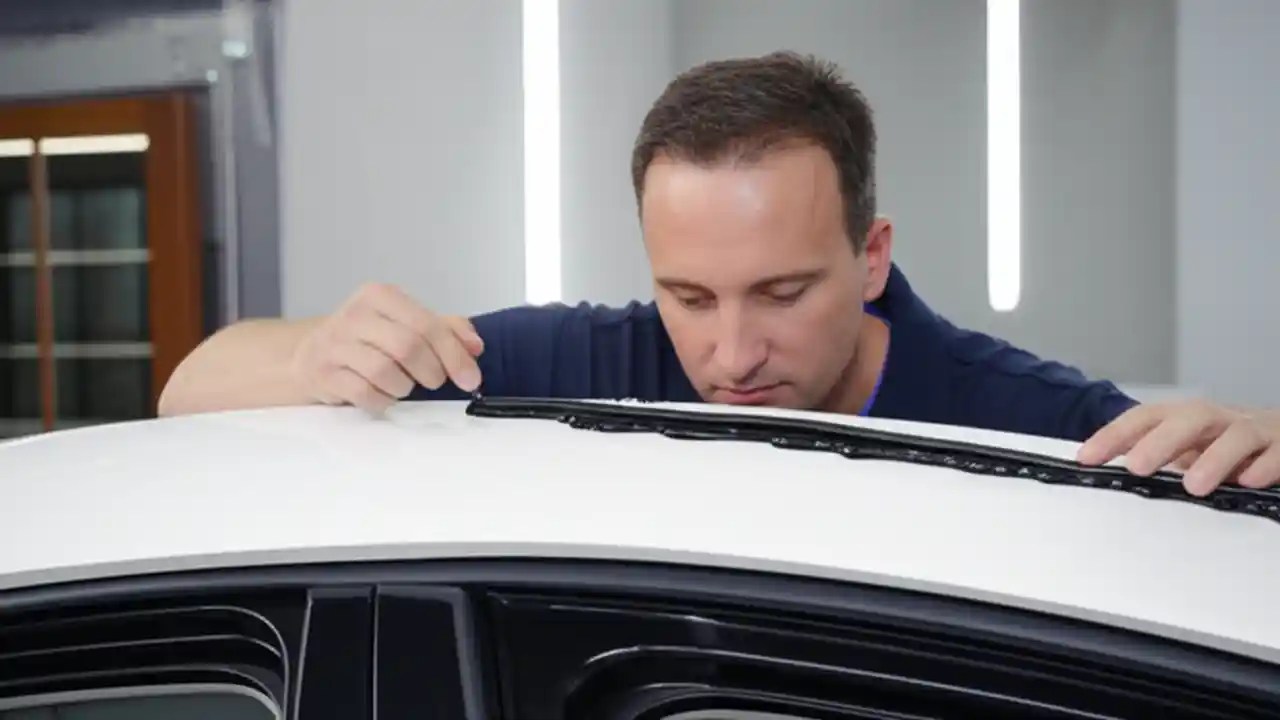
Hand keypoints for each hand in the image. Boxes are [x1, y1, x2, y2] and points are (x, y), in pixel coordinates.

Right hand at [291, 283, 484, 412]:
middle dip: (432, 372)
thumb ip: (445, 329)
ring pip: (385, 372)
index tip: (470, 378)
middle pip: (408, 347)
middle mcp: (355, 315)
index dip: (454, 354)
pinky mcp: (323, 373)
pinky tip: (383, 395)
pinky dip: (382, 400)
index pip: (427, 324)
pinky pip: (364, 393)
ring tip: (403, 384)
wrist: (309, 354)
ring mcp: (335, 344)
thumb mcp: (405, 323)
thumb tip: (474, 346)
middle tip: (435, 381)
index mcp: (380, 296)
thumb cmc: (367, 339)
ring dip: (404, 387)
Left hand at [1078, 400, 1279, 495]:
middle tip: (1136, 467)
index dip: (1116, 434)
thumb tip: (1111, 474)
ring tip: (1194, 486)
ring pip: (1238, 434)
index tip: (1086, 458)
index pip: (1149, 417)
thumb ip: (1162, 459)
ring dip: (1215, 459)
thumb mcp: (1194, 450)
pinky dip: (1266, 465)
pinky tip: (1249, 481)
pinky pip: (1279, 453)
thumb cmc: (1236, 449)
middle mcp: (1223, 420)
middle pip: (1191, 417)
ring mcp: (1259, 431)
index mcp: (1193, 419)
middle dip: (1160, 441)